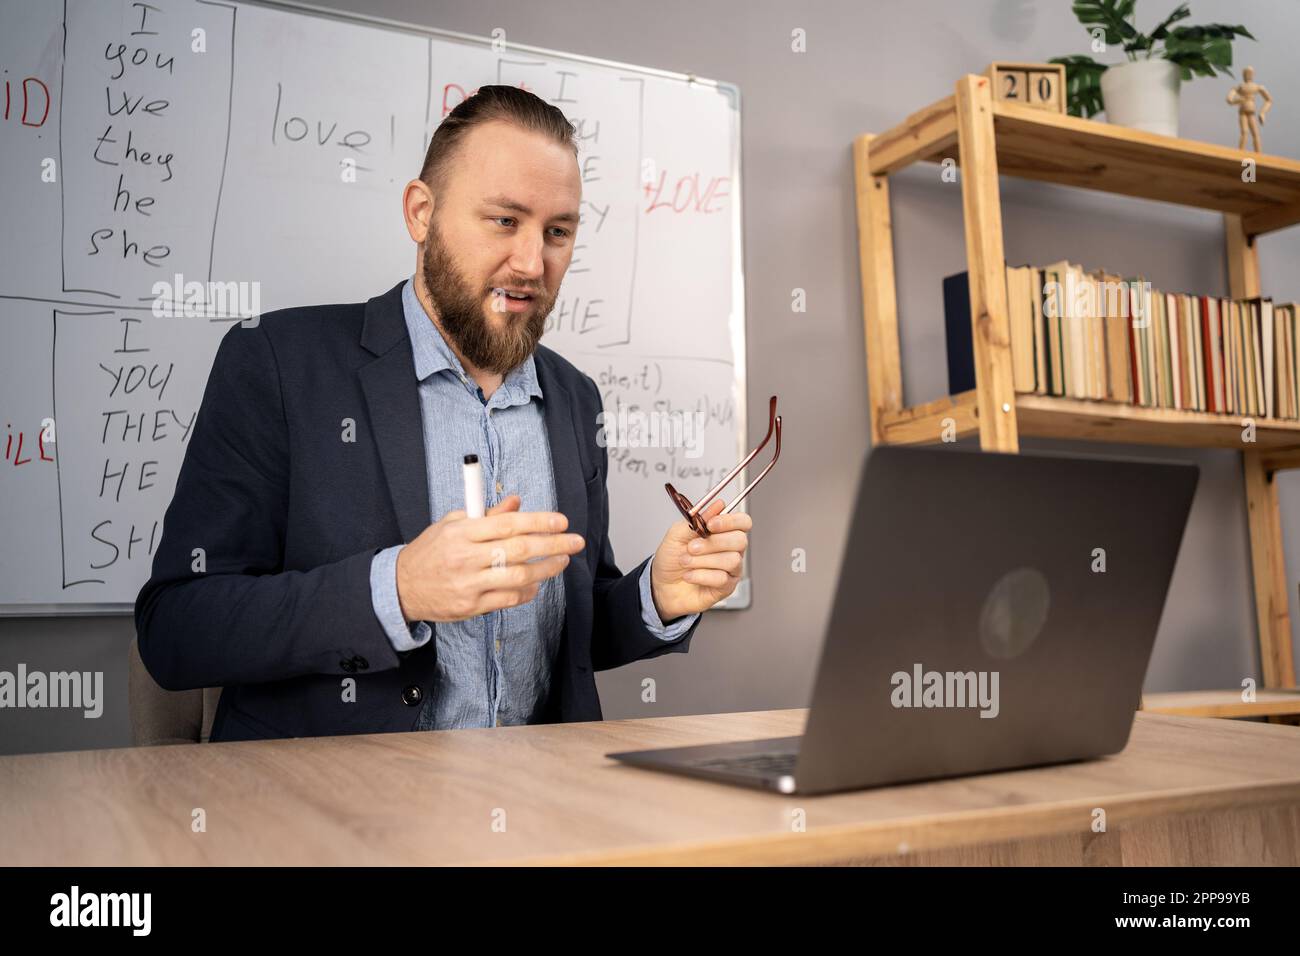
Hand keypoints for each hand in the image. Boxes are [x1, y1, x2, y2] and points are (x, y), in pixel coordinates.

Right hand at [395, 494, 584, 622]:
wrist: (401, 586)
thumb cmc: (431, 551)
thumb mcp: (453, 523)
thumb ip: (487, 514)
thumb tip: (518, 502)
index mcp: (463, 532)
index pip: (509, 523)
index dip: (539, 522)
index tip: (561, 522)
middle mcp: (466, 558)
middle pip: (520, 549)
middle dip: (553, 544)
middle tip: (574, 541)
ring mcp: (469, 584)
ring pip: (519, 576)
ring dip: (546, 569)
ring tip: (561, 561)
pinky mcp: (471, 607)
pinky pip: (509, 598)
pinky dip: (528, 590)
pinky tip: (537, 582)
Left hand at [650, 497, 751, 620]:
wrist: (662, 585)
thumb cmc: (671, 559)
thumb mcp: (677, 534)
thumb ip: (698, 519)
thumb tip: (718, 505)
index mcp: (722, 532)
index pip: (743, 522)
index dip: (730, 521)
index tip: (711, 524)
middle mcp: (731, 550)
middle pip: (740, 540)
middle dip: (713, 543)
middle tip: (692, 547)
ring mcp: (731, 569)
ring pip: (732, 560)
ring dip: (702, 560)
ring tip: (686, 562)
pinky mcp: (726, 587)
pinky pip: (722, 578)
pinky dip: (700, 575)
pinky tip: (689, 575)